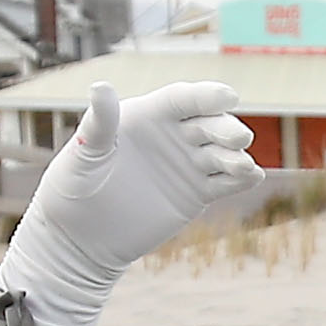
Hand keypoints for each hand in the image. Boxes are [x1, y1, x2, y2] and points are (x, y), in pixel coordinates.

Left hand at [0, 82, 263, 325]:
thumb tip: (100, 86)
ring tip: (241, 165)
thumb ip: (100, 123)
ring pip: (222, 152)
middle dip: (226, 128)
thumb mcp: (85, 155)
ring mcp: (187, 164)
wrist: (81, 239)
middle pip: (209, 123)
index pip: (183, 99)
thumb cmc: (73, 189)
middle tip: (238, 138)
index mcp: (146, 116)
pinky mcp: (197, 193)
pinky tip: (251, 176)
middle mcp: (172, 135)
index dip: (207, 96)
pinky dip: (241, 178)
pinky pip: (225, 182)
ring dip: (236, 155)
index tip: (229, 97)